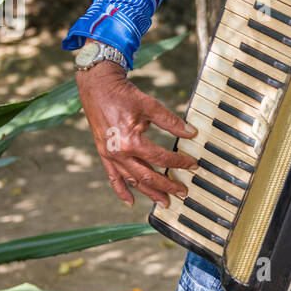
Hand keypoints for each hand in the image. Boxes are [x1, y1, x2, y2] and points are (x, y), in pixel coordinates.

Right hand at [76, 61, 197, 205]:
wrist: (98, 87)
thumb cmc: (124, 95)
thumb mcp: (150, 106)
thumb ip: (171, 122)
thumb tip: (191, 133)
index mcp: (131, 142)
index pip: (161, 158)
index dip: (179, 163)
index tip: (193, 165)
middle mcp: (119, 153)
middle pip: (147, 176)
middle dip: (167, 186)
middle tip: (183, 193)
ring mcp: (110, 156)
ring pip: (133, 181)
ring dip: (149, 193)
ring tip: (164, 203)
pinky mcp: (104, 154)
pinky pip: (113, 177)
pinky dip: (122, 191)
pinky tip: (131, 202)